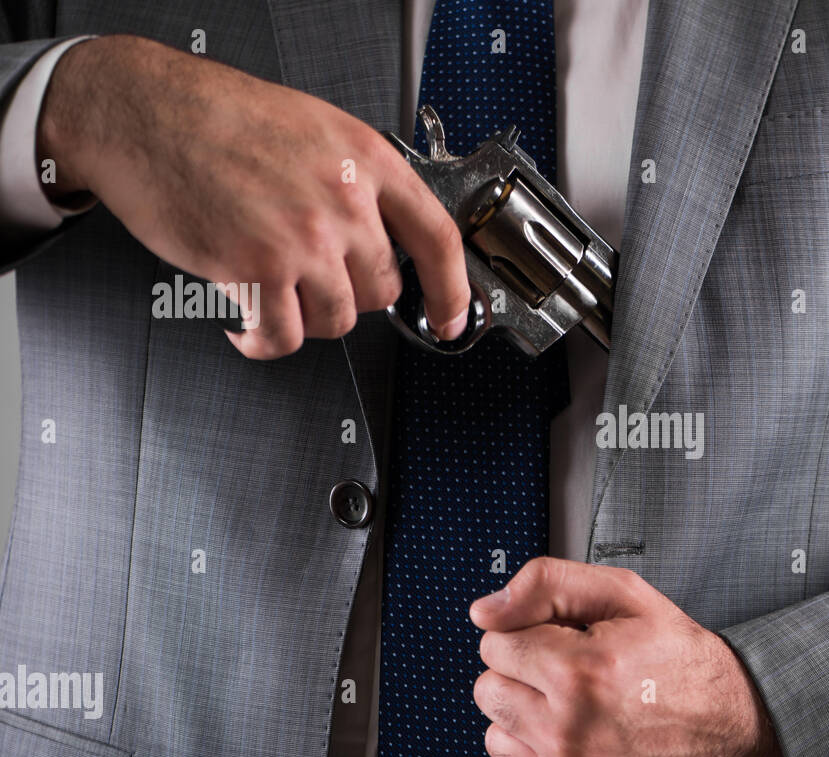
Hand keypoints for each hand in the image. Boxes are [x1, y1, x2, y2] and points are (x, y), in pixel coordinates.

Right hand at [36, 35, 469, 357]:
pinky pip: (282, 337)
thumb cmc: (218, 114)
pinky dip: (261, 341)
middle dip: (349, 293)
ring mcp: (303, 238)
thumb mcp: (314, 128)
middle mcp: (343, 201)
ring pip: (336, 320)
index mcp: (367, 160)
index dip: (452, 290)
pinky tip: (245, 322)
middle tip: (312, 278)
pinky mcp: (257, 269)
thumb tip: (384, 232)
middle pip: (381, 290)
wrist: (142, 110)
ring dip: (306, 317)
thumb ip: (358, 181)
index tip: (452, 320)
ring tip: (275, 292)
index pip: (436, 239)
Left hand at [469, 557, 792, 756]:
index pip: (495, 642)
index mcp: (578, 673)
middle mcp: (569, 733)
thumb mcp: (628, 598)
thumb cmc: (686, 665)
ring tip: (580, 715)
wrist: (743, 733)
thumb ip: (548, 585)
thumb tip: (485, 610)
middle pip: (489, 690)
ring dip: (528, 722)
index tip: (565, 644)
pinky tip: (584, 751)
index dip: (531, 635)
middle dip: (523, 676)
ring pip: (497, 738)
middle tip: (573, 678)